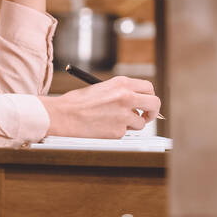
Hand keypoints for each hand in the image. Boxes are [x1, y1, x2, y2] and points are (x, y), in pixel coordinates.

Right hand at [39, 76, 159, 138]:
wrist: (62, 115)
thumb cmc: (76, 103)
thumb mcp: (101, 88)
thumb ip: (120, 92)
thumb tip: (135, 101)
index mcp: (121, 83)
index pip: (148, 88)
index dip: (149, 96)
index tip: (146, 103)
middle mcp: (126, 97)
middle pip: (154, 103)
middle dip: (153, 112)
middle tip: (146, 117)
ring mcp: (123, 115)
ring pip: (140, 123)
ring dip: (130, 124)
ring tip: (111, 122)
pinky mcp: (118, 131)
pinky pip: (124, 133)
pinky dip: (115, 132)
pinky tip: (101, 127)